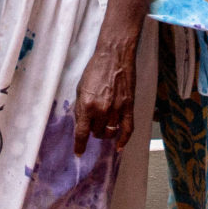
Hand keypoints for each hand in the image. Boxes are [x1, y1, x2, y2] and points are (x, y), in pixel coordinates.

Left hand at [73, 36, 136, 155]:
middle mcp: (101, 110)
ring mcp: (116, 110)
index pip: (81, 133)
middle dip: (93, 132)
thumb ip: (81, 107)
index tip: (79, 153)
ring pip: (110, 133)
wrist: (114, 55)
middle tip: (93, 125)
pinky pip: (127, 130)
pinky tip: (119, 147)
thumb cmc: (95, 69)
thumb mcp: (80, 88)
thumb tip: (82, 123)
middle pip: (96, 133)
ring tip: (103, 128)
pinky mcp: (129, 107)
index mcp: (86, 105)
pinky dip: (123, 140)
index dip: (79, 146)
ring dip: (105, 134)